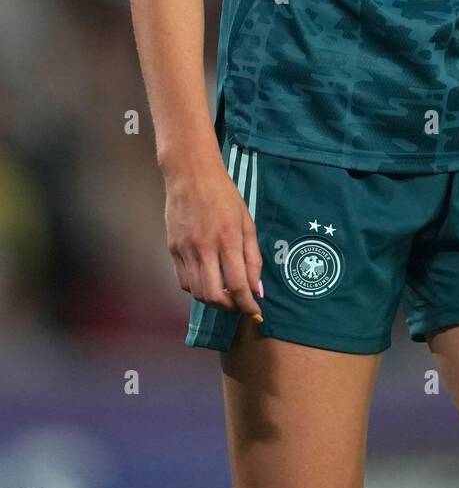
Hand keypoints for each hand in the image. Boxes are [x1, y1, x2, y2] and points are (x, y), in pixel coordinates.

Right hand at [165, 156, 263, 320]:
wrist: (191, 174)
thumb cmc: (224, 195)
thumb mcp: (246, 222)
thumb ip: (253, 257)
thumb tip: (258, 289)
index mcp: (228, 239)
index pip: (238, 285)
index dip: (248, 305)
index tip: (256, 312)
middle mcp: (204, 247)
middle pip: (214, 296)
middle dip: (230, 307)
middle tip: (240, 304)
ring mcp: (185, 249)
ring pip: (197, 293)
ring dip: (213, 301)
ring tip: (226, 295)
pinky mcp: (172, 249)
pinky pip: (183, 281)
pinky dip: (196, 290)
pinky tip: (208, 282)